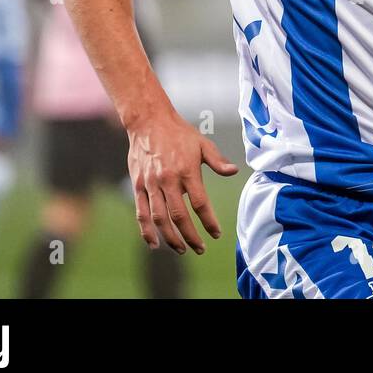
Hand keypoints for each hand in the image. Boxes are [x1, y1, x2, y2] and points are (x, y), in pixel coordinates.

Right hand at [127, 110, 239, 254]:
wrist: (148, 122)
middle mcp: (168, 180)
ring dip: (170, 238)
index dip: (208, 221)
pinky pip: (141, 213)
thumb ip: (218, 161)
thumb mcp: (203, 143)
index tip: (216, 233)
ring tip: (182, 249)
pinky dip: (146, 231)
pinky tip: (155, 243)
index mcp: (187, 171)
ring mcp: (151, 184)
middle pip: (179, 216)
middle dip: (190, 236)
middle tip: (200, 249)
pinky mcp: (138, 186)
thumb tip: (234, 171)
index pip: (200, 203)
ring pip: (159, 218)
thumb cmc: (179, 134)